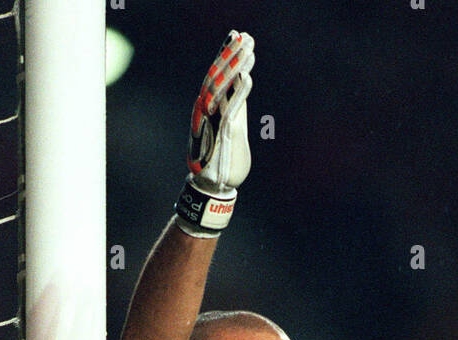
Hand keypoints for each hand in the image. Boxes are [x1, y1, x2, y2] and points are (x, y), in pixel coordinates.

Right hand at [187, 30, 254, 194]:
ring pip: (223, 88)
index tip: (236, 36)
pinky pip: (231, 109)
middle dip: (231, 54)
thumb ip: (234, 110)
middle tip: (243, 34)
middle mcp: (209, 111)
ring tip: (248, 48)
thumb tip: (241, 92)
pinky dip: (240, 93)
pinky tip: (247, 77)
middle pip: (219, 76)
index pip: (218, 75)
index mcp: (211, 108)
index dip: (226, 55)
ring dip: (236, 67)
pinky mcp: (224, 136)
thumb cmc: (225, 159)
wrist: (214, 187)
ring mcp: (214, 122)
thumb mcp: (231, 130)